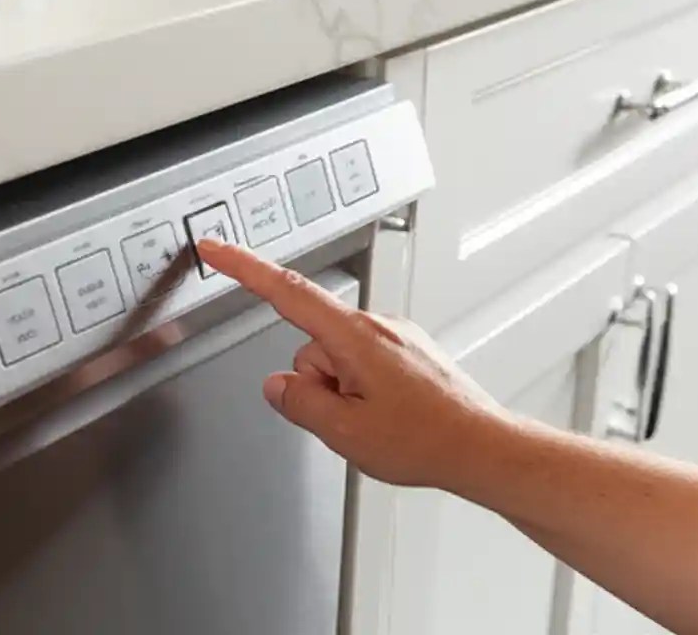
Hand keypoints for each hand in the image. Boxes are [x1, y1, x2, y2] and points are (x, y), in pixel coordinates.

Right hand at [195, 238, 511, 490]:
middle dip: (317, 382)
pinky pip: (362, 364)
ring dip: (343, 390)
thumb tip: (278, 386)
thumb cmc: (427, 439)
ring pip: (336, 359)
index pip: (285, 291)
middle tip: (352, 419)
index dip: (243, 267)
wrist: (483, 447)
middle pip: (310, 345)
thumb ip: (298, 402)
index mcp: (354, 336)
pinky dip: (364, 389)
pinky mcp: (407, 349)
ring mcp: (394, 335)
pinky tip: (391, 416)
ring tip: (379, 421)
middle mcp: (376, 324)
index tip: (215, 250)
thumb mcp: (344, 432)